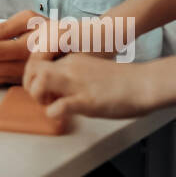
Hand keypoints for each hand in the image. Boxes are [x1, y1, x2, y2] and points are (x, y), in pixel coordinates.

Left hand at [22, 53, 154, 119]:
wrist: (145, 83)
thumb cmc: (124, 81)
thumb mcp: (93, 71)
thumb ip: (76, 76)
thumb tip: (64, 90)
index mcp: (72, 61)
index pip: (40, 63)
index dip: (35, 77)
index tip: (44, 91)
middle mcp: (71, 68)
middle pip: (34, 68)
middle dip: (30, 85)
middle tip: (41, 99)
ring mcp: (77, 83)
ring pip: (41, 81)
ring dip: (38, 96)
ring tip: (48, 106)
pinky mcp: (86, 100)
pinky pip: (59, 106)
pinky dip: (53, 112)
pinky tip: (60, 116)